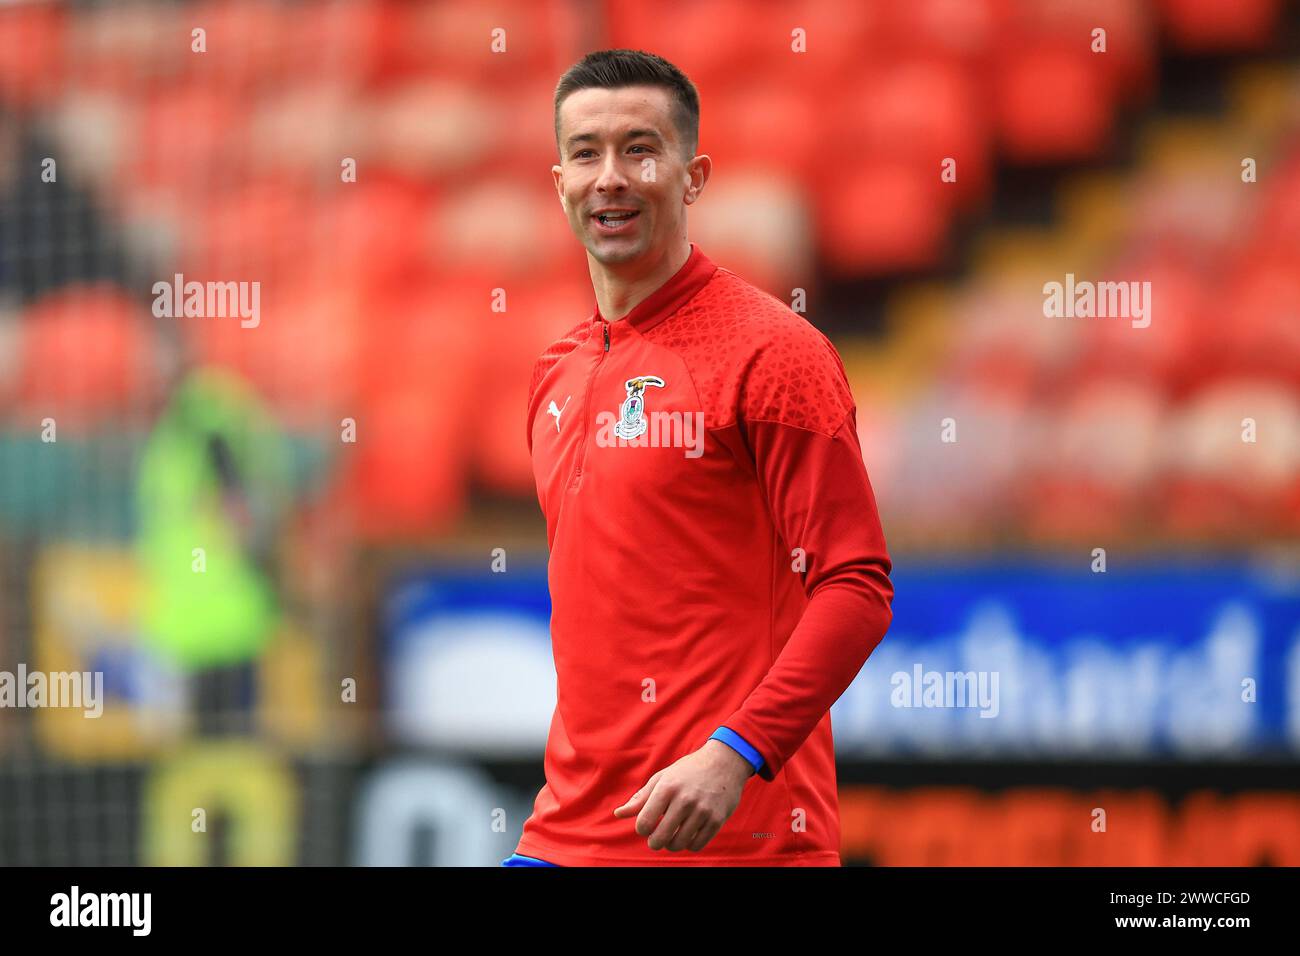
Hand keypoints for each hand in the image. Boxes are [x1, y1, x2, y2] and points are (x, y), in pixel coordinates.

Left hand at [613, 740, 753, 851]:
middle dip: (654, 842)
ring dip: (672, 844)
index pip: (644, 823)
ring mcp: (702, 811)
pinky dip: (689, 845)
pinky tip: (688, 835)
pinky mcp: (717, 819)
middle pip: (660, 838)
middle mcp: (685, 800)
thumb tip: (618, 814)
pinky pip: (697, 845)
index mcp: (667, 787)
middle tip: (657, 838)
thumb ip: (640, 798)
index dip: (642, 829)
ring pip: (679, 844)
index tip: (647, 826)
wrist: (724, 762)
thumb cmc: (688, 771)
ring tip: (672, 836)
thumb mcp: (662, 778)